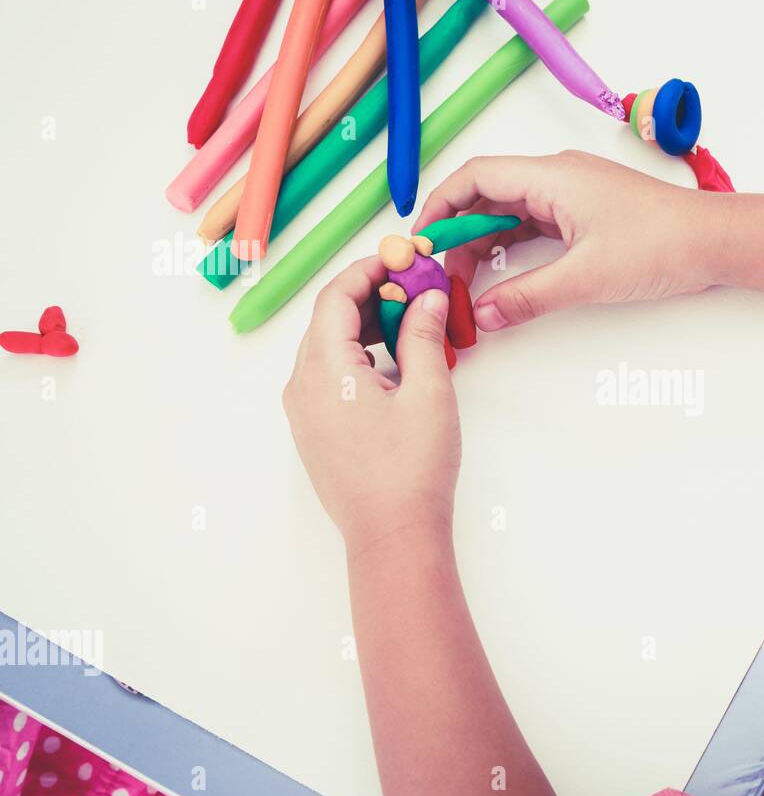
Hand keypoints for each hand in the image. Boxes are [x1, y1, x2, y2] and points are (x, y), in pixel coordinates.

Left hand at [282, 256, 460, 550]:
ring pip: (330, 348)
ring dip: (368, 327)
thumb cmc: (410, 471)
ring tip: (413, 323)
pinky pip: (330, 376)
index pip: (336, 298)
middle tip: (414, 286)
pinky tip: (397, 363)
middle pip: (330, 320)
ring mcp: (304, 412)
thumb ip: (423, 336)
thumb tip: (426, 297)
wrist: (393, 536)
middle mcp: (303, 387)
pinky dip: (360, 356)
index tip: (402, 258)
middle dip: (371, 296)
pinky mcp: (315, 431)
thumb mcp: (428, 393)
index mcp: (324, 371)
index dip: (369, 270)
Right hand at [412, 150, 713, 330]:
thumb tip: (484, 315)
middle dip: (457, 236)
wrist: (715, 242)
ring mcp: (571, 195)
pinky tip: (501, 278)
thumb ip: (528, 297)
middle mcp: (557, 177)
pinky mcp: (585, 214)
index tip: (420, 244)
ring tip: (466, 285)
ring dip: (483, 245)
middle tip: (441, 278)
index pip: (475, 178)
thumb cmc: (663, 244)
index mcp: (552, 176)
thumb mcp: (587, 278)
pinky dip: (510, 249)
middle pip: (486, 197)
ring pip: (508, 214)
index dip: (440, 208)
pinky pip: (532, 225)